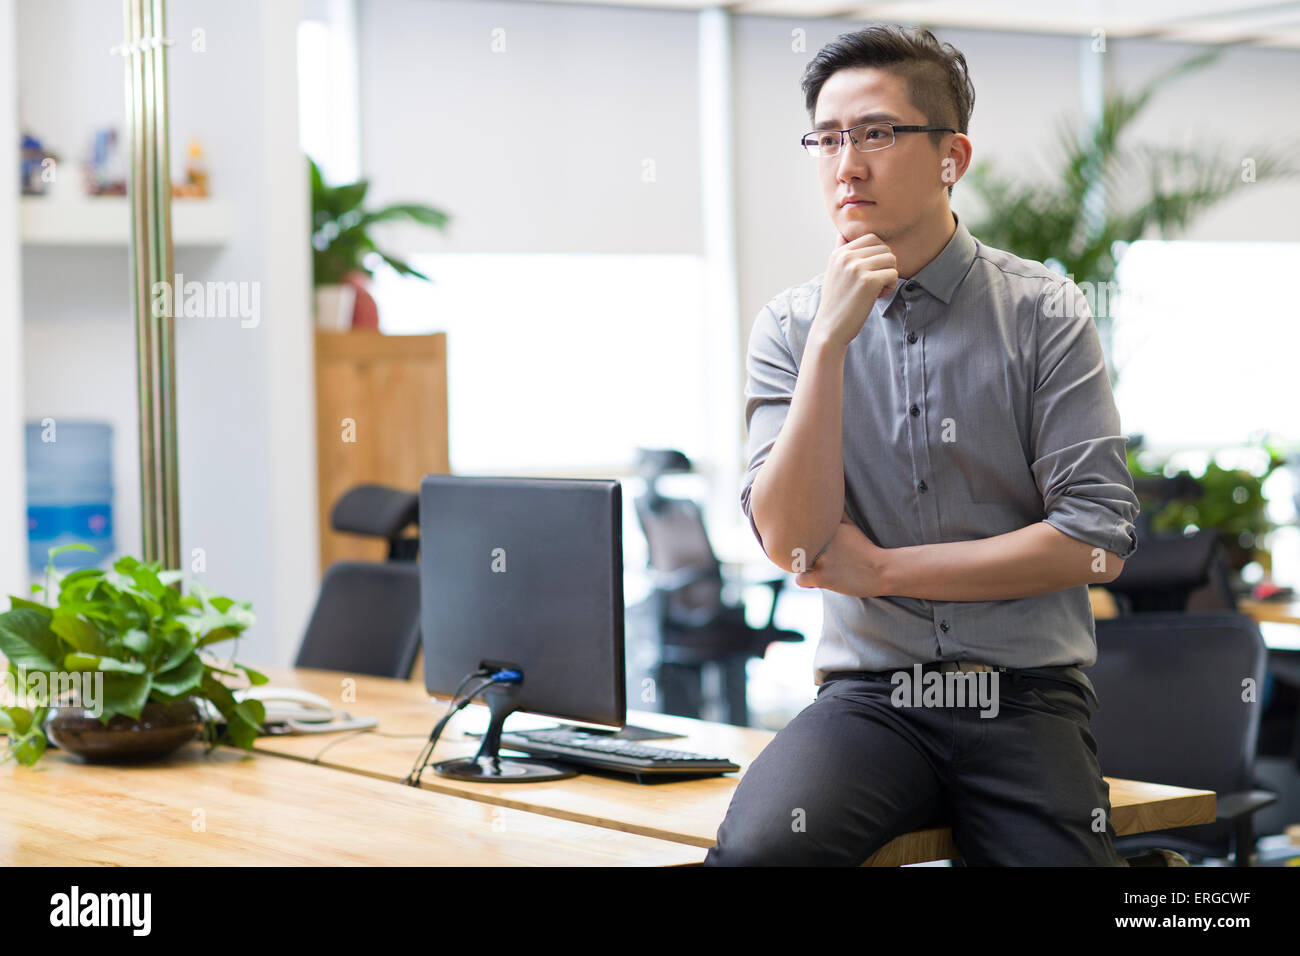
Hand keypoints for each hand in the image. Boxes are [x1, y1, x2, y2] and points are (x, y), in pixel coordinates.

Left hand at [794, 511, 889, 597]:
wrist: (882, 570)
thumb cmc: (864, 549)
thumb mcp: (850, 526)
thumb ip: (835, 516)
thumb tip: (827, 499)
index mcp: (824, 527)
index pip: (796, 526)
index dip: (795, 535)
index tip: (801, 539)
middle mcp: (820, 541)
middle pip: (791, 544)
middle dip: (796, 550)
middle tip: (806, 555)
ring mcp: (821, 559)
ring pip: (794, 562)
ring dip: (801, 566)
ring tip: (813, 568)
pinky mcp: (822, 577)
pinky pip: (799, 580)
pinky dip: (806, 582)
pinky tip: (816, 580)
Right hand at [810, 232, 897, 352]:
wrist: (830, 328)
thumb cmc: (836, 302)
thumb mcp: (833, 272)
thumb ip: (840, 252)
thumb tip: (843, 234)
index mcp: (839, 253)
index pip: (872, 238)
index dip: (878, 255)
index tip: (869, 272)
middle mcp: (846, 257)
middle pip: (884, 248)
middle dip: (885, 265)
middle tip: (874, 282)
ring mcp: (857, 268)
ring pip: (891, 259)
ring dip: (889, 275)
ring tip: (876, 289)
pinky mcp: (868, 281)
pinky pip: (893, 274)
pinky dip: (890, 286)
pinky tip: (877, 296)